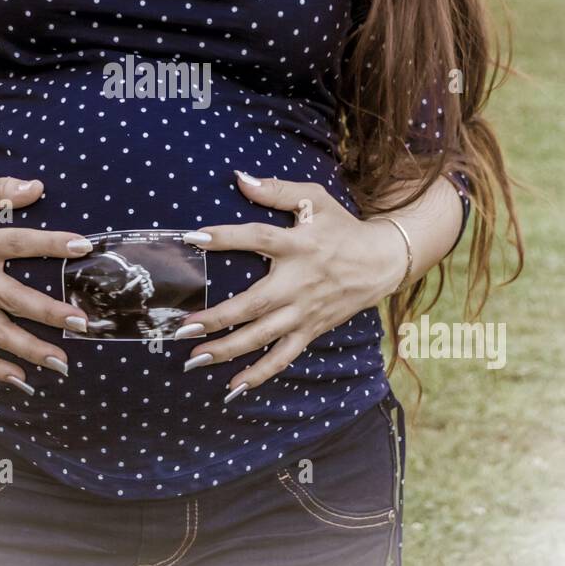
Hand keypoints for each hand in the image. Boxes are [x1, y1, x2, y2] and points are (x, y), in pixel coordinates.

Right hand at [0, 175, 94, 391]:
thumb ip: (1, 189)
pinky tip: (21, 380)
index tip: (83, 247)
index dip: (52, 244)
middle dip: (48, 313)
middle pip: (13, 299)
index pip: (20, 243)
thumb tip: (36, 187)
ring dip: (29, 349)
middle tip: (81, 323)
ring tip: (61, 362)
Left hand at [176, 171, 407, 398]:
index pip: (257, 238)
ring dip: (227, 350)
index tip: (192, 238)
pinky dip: (260, 373)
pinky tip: (234, 387)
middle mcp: (298, 282)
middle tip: (182, 327)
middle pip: (253, 304)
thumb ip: (277, 190)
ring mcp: (304, 311)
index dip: (225, 237)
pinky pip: (284, 357)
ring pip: (263, 336)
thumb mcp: (314, 199)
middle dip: (216, 319)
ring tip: (194, 359)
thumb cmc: (342, 228)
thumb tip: (240, 178)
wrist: (382, 262)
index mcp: (298, 245)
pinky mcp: (311, 330)